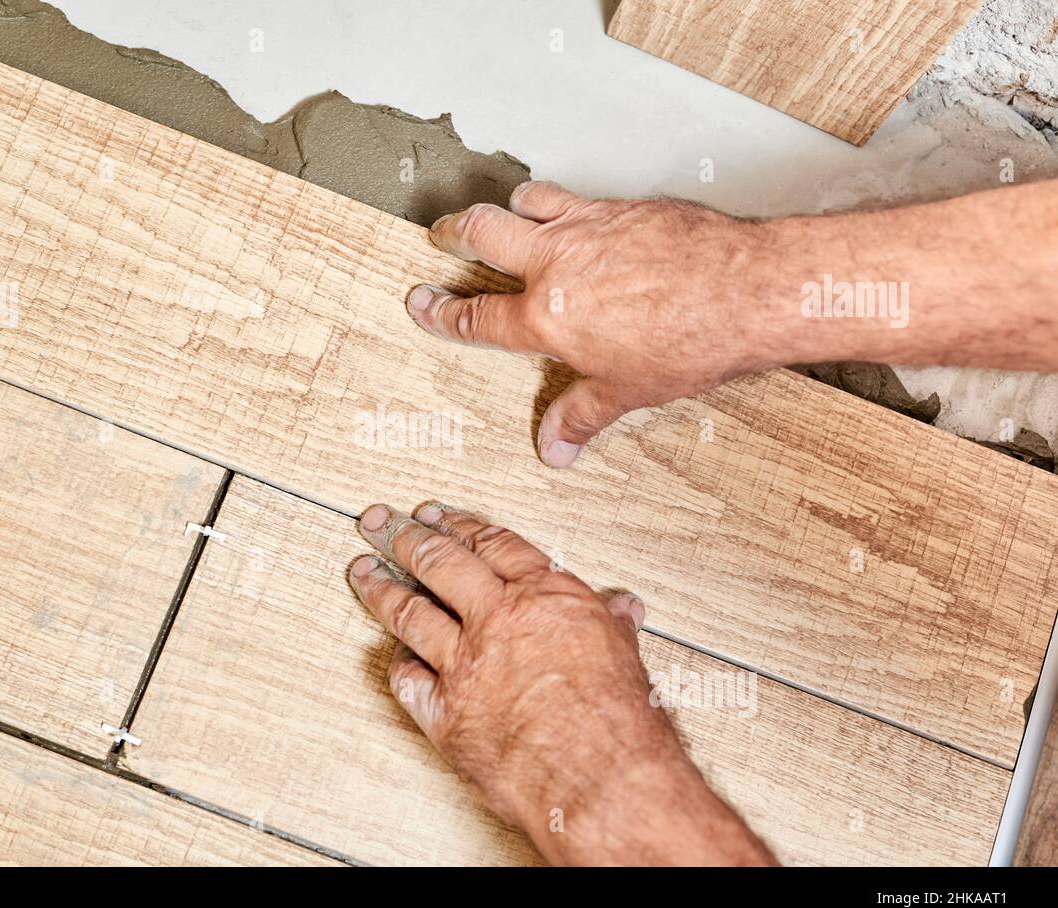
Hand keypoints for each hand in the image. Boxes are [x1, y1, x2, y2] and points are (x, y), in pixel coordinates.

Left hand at [347, 500, 775, 865]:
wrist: (601, 780)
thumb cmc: (621, 721)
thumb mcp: (625, 654)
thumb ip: (610, 624)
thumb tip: (620, 607)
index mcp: (544, 596)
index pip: (491, 543)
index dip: (458, 523)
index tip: (436, 513)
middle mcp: (496, 621)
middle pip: (439, 564)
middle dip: (405, 538)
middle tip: (382, 524)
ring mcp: (465, 666)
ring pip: (410, 614)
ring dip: (380, 589)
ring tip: (363, 572)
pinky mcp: (446, 715)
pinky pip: (410, 684)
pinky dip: (401, 670)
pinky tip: (396, 660)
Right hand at [407, 183, 777, 467]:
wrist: (747, 289)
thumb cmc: (691, 340)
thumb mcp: (626, 392)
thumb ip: (579, 416)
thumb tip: (554, 448)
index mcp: (548, 316)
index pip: (478, 316)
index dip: (442, 312)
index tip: (422, 302)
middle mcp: (558, 262)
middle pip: (484, 232)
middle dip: (453, 231)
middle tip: (442, 232)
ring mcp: (589, 225)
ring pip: (528, 200)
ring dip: (510, 207)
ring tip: (507, 213)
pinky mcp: (624, 207)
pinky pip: (579, 196)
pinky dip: (566, 204)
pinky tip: (583, 218)